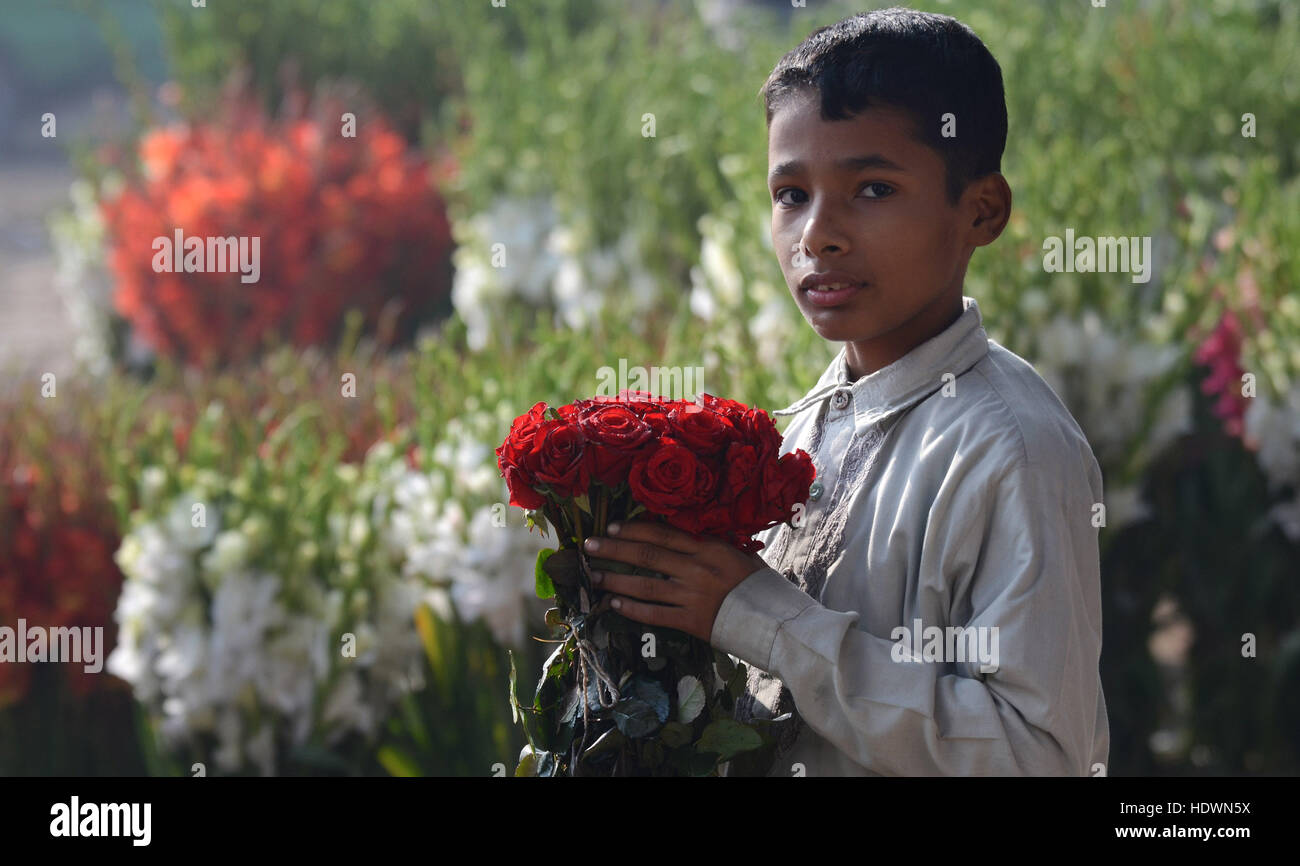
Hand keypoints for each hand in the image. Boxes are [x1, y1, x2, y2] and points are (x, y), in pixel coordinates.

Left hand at [581, 519, 767, 642]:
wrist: (777, 621)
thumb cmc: (759, 587)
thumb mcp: (737, 556)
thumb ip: (709, 548)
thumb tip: (680, 539)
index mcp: (709, 548)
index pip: (663, 533)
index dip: (633, 529)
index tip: (611, 527)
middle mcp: (697, 569)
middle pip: (647, 555)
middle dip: (613, 549)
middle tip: (588, 546)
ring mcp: (693, 596)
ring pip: (645, 584)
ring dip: (615, 580)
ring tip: (594, 577)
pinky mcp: (692, 622)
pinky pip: (655, 614)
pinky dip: (632, 609)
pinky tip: (614, 604)